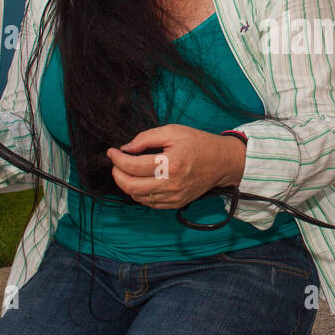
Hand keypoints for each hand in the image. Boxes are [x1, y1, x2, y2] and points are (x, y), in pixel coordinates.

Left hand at [107, 124, 246, 209]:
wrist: (222, 162)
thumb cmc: (199, 144)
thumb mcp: (173, 131)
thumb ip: (146, 137)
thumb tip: (126, 148)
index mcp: (171, 163)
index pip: (133, 166)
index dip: (117, 159)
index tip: (112, 151)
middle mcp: (171, 183)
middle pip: (131, 186)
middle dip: (116, 174)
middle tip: (115, 163)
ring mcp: (174, 196)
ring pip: (137, 196)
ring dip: (126, 184)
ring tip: (127, 170)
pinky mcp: (176, 203)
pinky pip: (149, 203)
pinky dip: (139, 193)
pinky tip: (140, 180)